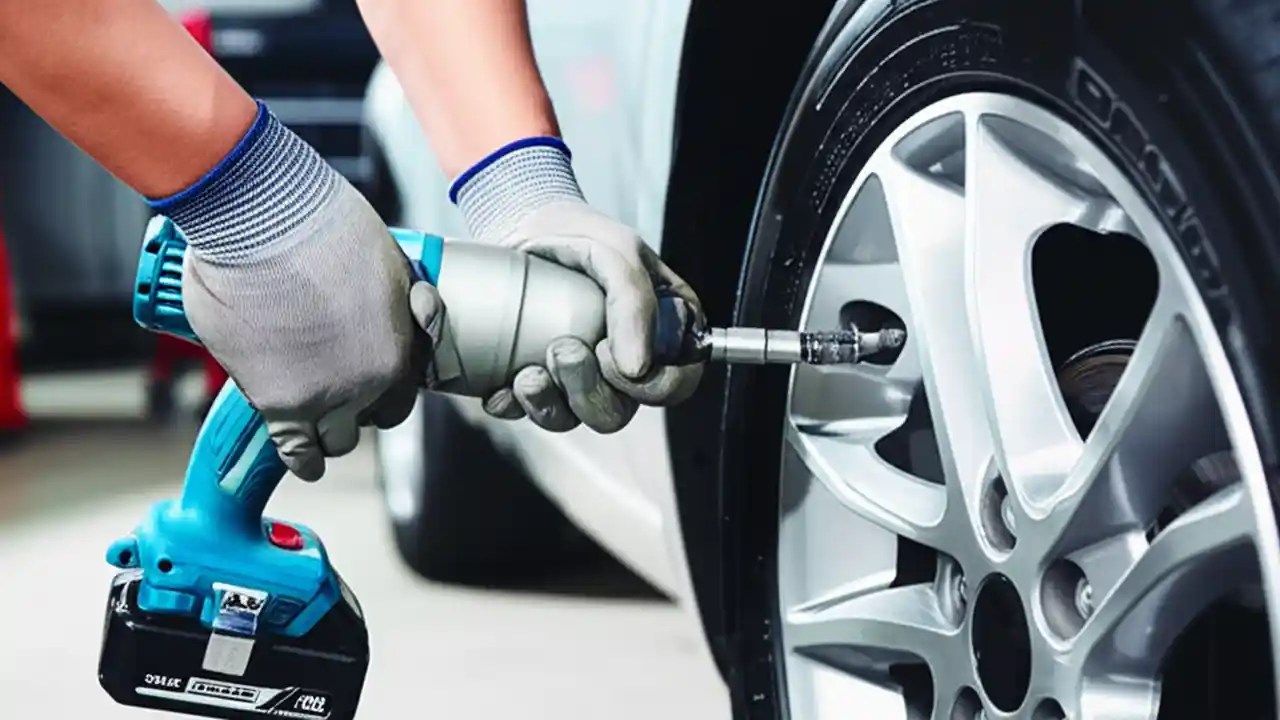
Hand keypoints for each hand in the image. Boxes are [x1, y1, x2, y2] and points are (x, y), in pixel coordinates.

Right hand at [165, 101, 428, 479]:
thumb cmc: (323, 227)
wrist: (258, 223)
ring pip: (337, 440)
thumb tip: (427, 317)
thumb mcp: (392, 259)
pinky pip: (295, 451)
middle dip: (360, 408)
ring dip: (330, 432)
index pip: (404, 394)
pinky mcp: (274, 403)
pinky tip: (305, 460)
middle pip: (372, 418)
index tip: (369, 382)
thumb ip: (409, 302)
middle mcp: (368, 382)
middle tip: (338, 390)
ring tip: (319, 423)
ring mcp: (321, 397)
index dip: (386, 388)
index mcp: (400, 350)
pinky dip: (302, 458)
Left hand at [450, 138, 702, 432]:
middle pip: (618, 412)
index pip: (674, 386)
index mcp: (661, 336)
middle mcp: (622, 365)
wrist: (525, 229)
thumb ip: (635, 301)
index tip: (609, 352)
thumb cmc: (581, 237)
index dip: (648, 386)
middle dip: (586, 390)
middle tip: (562, 348)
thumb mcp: (617, 252)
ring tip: (529, 371)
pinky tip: (503, 386)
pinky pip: (527, 414)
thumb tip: (637, 367)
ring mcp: (578, 378)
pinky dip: (513, 405)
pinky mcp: (538, 382)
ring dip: (549, 403)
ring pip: (574, 419)